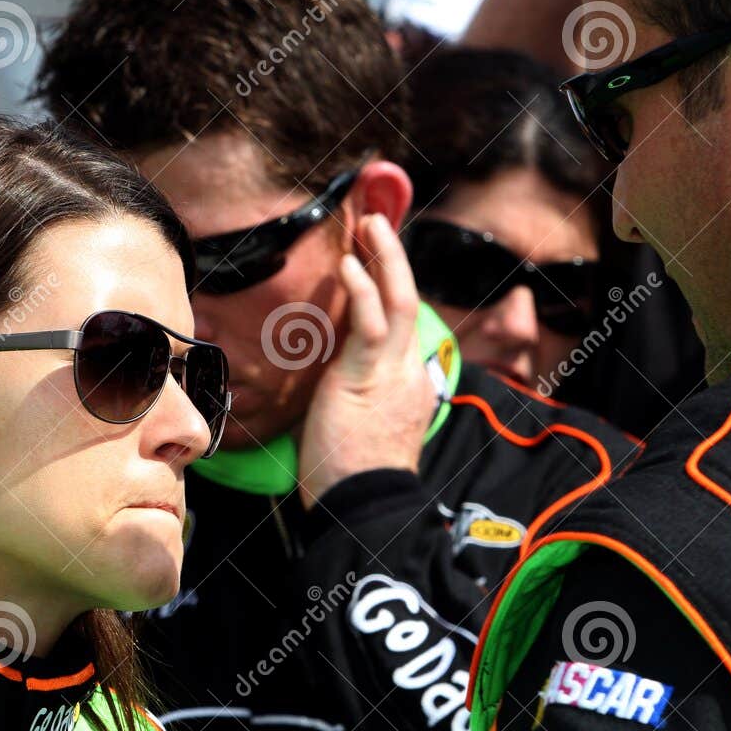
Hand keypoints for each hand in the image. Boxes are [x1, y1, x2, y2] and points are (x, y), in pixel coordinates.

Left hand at [297, 212, 436, 509]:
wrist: (360, 507)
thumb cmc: (348, 482)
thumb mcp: (352, 431)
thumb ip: (347, 400)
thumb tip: (322, 389)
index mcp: (408, 388)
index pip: (402, 330)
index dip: (390, 291)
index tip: (372, 264)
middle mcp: (408, 375)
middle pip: (409, 303)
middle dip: (394, 260)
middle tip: (375, 224)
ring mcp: (393, 374)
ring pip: (400, 301)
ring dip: (385, 258)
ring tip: (369, 223)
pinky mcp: (369, 378)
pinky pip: (372, 323)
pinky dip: (363, 289)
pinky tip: (349, 263)